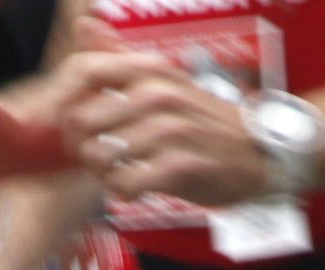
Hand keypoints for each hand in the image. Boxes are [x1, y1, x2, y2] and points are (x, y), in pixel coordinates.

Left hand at [60, 22, 266, 207]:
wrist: (261, 154)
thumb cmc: (207, 121)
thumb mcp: (167, 79)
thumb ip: (122, 56)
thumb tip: (84, 23)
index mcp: (150, 71)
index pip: (84, 71)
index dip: (63, 99)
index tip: (66, 122)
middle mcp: (157, 95)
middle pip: (82, 120)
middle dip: (79, 145)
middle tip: (93, 156)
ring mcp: (169, 131)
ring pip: (101, 155)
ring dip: (101, 172)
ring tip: (115, 174)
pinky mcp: (180, 167)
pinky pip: (126, 182)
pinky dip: (122, 191)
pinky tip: (133, 189)